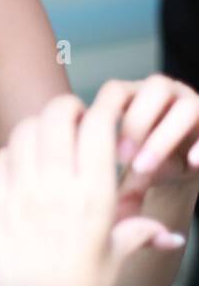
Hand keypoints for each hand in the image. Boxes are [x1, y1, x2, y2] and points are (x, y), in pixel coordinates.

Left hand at [0, 92, 185, 285]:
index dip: (105, 107)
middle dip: (67, 109)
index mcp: (94, 198)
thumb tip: (171, 236)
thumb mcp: (115, 261)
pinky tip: (21, 163)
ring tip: (47, 138)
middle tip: (73, 119)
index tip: (105, 108)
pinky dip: (11, 151)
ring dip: (38, 126)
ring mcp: (20, 197)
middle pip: (56, 118)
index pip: (99, 127)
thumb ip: (141, 237)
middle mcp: (56, 190)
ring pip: (24, 132)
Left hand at [99, 74, 198, 223]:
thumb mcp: (129, 166)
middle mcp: (170, 93)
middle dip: (138, 122)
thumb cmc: (149, 164)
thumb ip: (112, 172)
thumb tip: (96, 197)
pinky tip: (192, 163)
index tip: (100, 148)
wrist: (185, 169)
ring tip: (144, 167)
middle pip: (156, 87)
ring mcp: (196, 104)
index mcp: (139, 94)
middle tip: (124, 159)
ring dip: (164, 137)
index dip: (108, 113)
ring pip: (187, 107)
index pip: (118, 89)